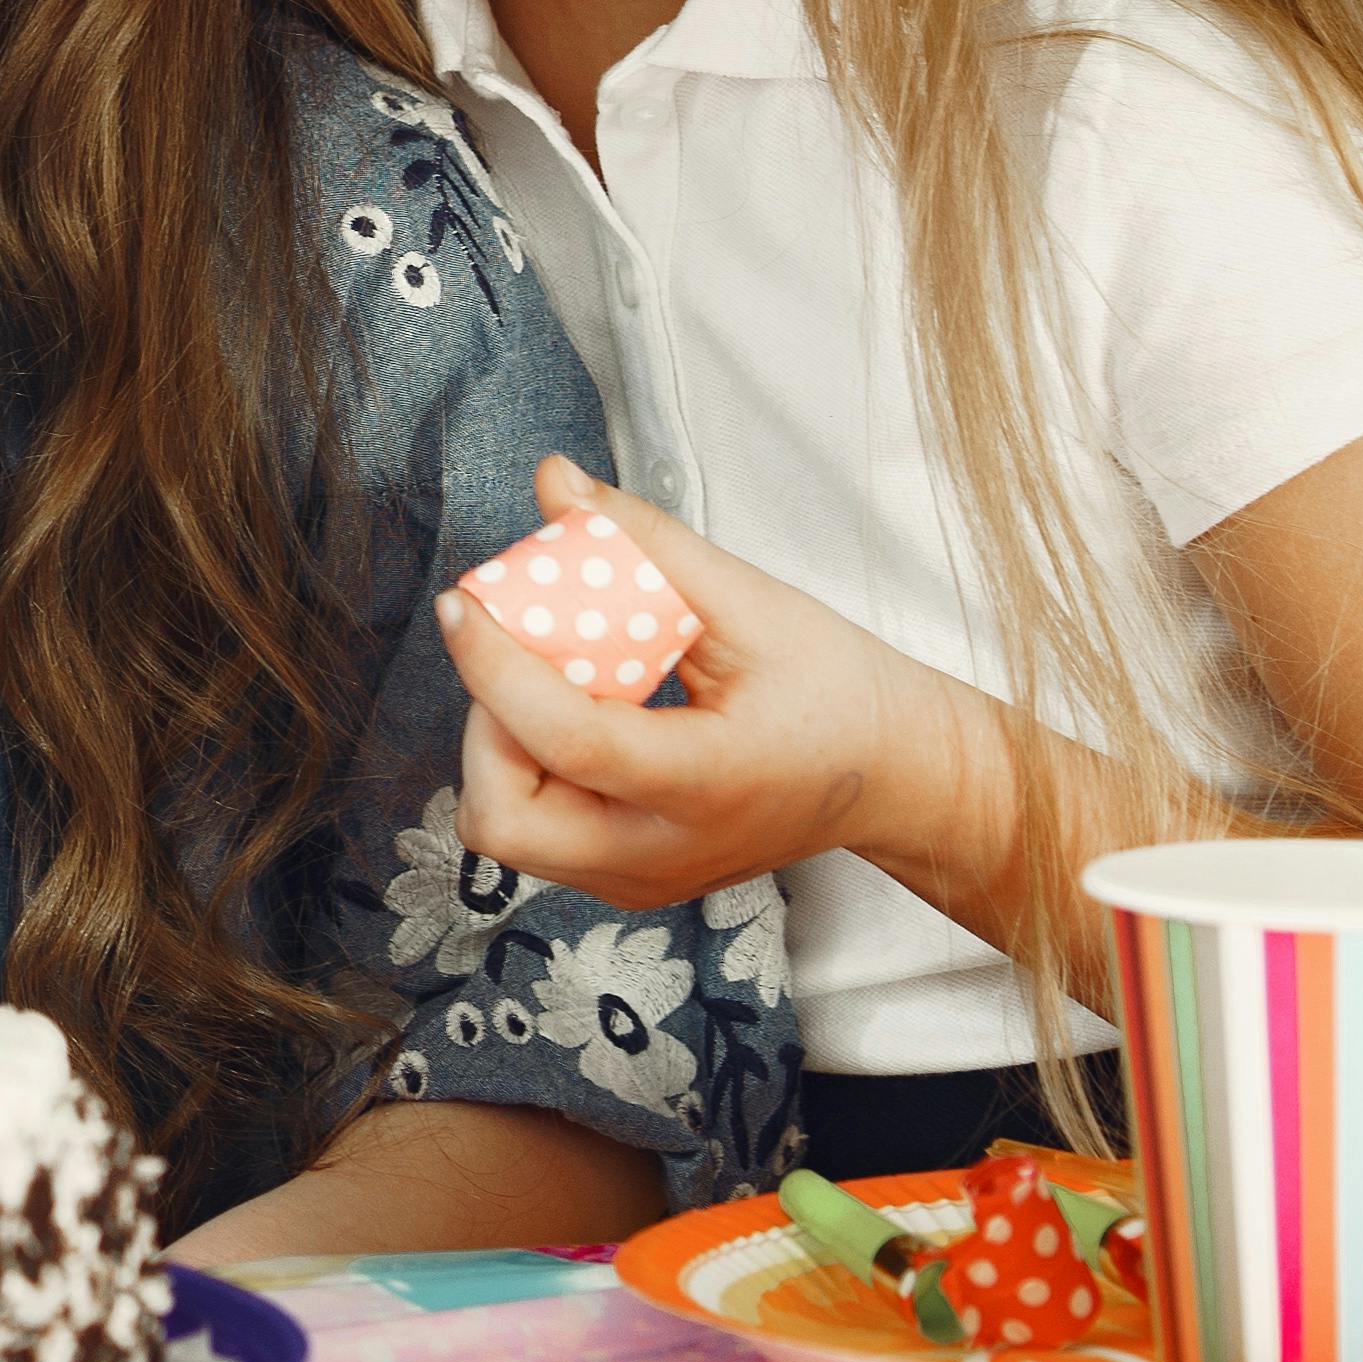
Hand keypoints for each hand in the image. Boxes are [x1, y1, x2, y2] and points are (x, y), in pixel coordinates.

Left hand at [433, 459, 991, 914]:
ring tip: (561, 678)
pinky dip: (531, 766)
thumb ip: (643, 538)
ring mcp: (641, 880)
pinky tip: (582, 711)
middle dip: (488, 723)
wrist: (897, 778)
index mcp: (704, 784)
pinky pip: (538, 831)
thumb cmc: (839, 692)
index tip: (465, 601)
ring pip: (506, 829)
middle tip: (526, 653)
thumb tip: (555, 480)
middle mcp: (660, 854)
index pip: (566, 739)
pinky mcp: (630, 880)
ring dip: (504, 745)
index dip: (495, 666)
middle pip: (501, 817)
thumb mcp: (753, 602)